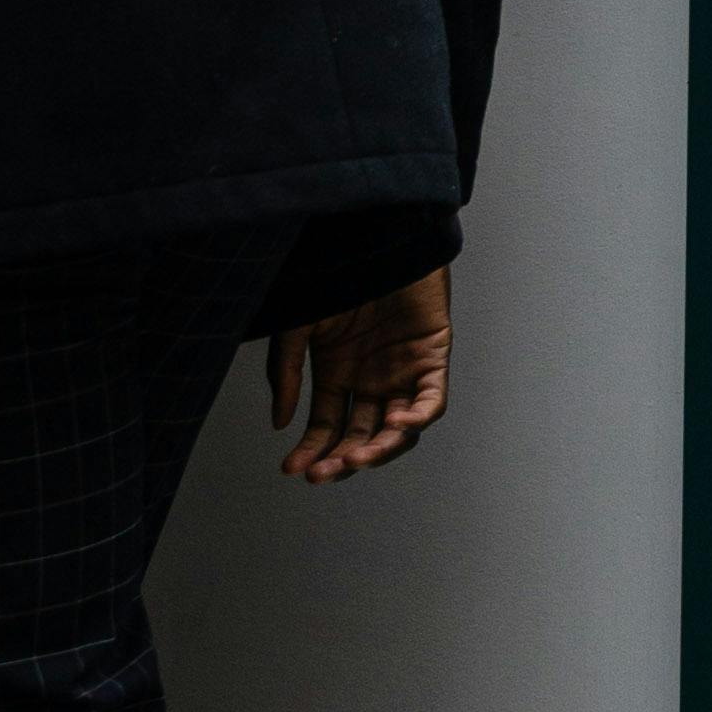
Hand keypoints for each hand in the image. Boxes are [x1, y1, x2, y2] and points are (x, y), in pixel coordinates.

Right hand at [270, 271, 453, 482]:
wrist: (375, 238)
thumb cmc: (334, 275)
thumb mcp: (298, 328)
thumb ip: (287, 374)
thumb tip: (279, 424)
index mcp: (337, 374)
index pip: (327, 427)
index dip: (312, 451)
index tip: (292, 469)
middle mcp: (371, 379)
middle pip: (362, 436)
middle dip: (343, 460)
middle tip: (323, 473)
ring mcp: (402, 371)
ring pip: (398, 428)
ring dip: (380, 449)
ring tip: (357, 458)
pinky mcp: (433, 357)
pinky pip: (432, 400)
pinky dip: (418, 417)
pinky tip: (396, 423)